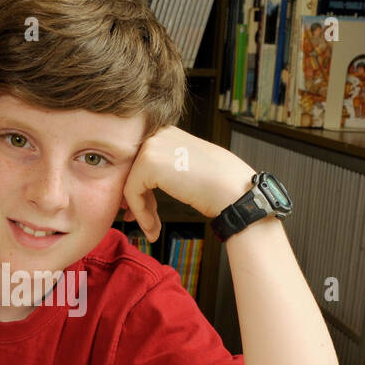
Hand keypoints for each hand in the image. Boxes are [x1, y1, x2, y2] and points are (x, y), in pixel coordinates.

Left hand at [121, 125, 257, 241]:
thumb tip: (141, 184)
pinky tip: (153, 228)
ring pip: (131, 185)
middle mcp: (158, 134)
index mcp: (167, 133)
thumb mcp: (186, 166)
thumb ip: (165, 169)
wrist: (233, 190)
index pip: (143, 164)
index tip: (145, 212)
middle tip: (147, 224)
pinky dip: (141, 214)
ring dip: (141, 212)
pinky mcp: (147, 163)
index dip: (142, 191)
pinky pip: (132, 193)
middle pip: (134, 174)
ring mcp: (151, 146)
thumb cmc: (218, 184)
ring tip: (153, 232)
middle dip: (139, 203)